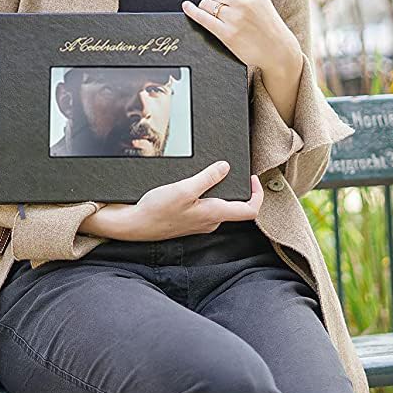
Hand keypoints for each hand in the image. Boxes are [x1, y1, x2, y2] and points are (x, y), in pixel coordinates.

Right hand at [84, 161, 262, 240]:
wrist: (134, 225)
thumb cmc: (157, 210)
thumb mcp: (184, 189)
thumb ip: (207, 178)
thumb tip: (225, 167)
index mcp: (214, 214)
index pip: (250, 210)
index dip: (257, 194)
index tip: (252, 178)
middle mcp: (210, 222)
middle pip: (236, 207)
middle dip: (237, 188)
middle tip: (233, 171)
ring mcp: (199, 223)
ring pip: (219, 206)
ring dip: (218, 190)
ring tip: (211, 174)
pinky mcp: (188, 221)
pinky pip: (204, 207)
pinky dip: (204, 195)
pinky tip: (192, 186)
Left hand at [183, 0, 298, 78]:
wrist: (277, 49)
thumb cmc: (266, 20)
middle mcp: (242, 0)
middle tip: (222, 8)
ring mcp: (235, 17)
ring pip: (205, 5)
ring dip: (207, 10)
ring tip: (221, 17)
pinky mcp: (228, 34)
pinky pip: (202, 18)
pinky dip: (192, 12)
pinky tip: (187, 7)